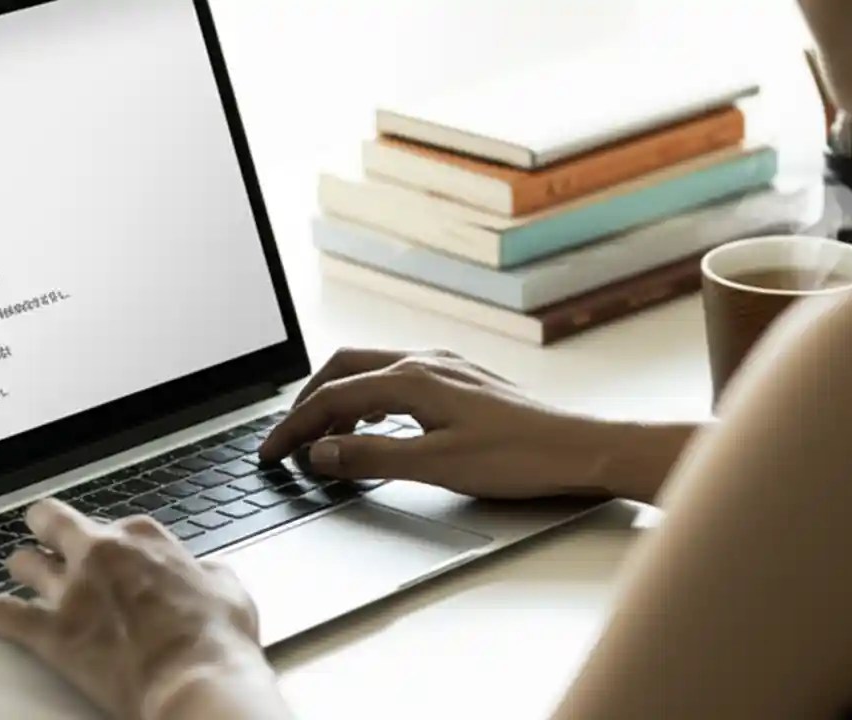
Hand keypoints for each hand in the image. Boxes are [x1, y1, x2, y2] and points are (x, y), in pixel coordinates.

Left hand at [0, 501, 289, 719]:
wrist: (195, 681)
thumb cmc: (217, 638)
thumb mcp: (227, 586)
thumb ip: (204, 571)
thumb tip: (201, 574)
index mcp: (143, 537)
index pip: (112, 525)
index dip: (112, 543)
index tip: (114, 558)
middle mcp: (100, 554)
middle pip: (51, 521)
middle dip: (46, 528)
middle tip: (47, 539)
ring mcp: (71, 591)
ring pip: (21, 562)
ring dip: (24, 570)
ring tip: (26, 581)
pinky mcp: (50, 633)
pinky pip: (3, 615)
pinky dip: (1, 616)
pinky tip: (3, 618)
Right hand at [259, 348, 659, 500]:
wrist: (580, 449)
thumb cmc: (517, 458)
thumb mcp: (436, 466)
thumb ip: (372, 458)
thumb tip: (320, 453)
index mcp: (412, 379)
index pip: (332, 398)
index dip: (294, 426)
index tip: (271, 451)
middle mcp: (424, 362)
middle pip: (343, 370)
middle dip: (308, 402)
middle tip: (288, 438)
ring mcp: (443, 367)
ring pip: (369, 371)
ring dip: (338, 400)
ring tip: (323, 438)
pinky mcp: (459, 381)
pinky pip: (394, 379)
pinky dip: (367, 401)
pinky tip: (374, 426)